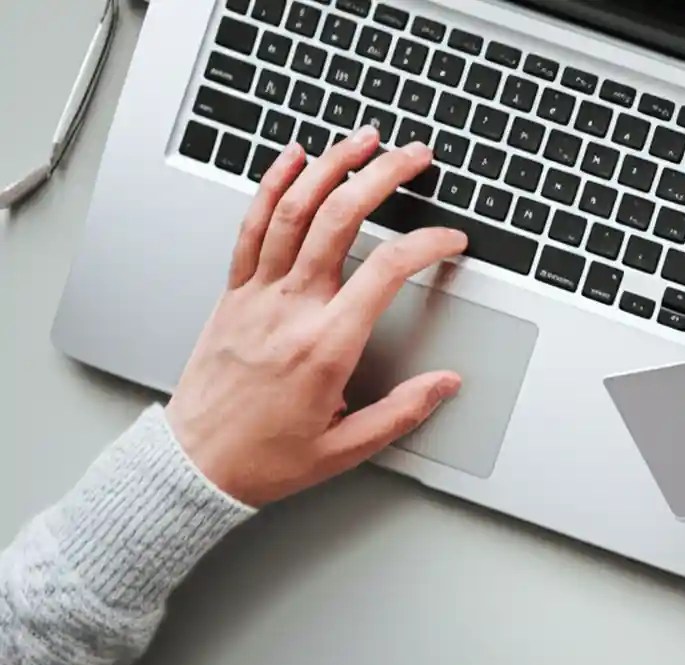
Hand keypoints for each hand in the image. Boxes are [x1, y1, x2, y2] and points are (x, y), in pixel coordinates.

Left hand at [166, 126, 466, 506]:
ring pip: (294, 211)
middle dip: (383, 176)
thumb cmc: (266, 458)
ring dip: (330, 166)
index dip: (429, 244)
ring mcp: (257, 295)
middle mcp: (291, 309)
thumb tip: (447, 384)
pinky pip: (251, 227)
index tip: (451, 239)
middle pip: (341, 219)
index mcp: (326, 346)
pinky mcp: (233, 293)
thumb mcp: (346, 448)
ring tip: (362, 141)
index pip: (388, 271)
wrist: (194, 465)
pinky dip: (272, 186)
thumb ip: (403, 412)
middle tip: (413, 156)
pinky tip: (292, 160)